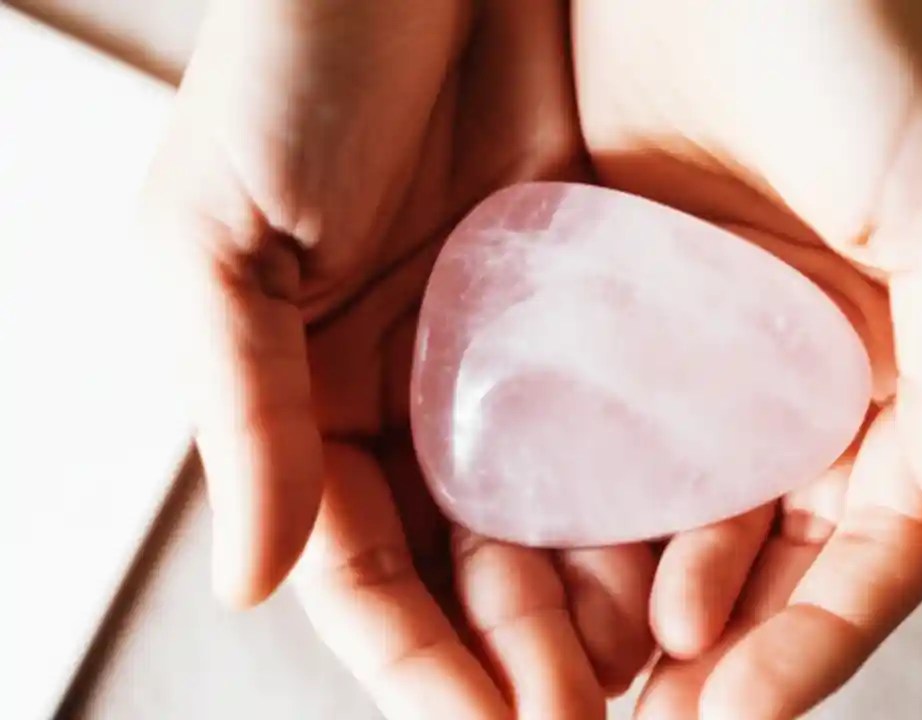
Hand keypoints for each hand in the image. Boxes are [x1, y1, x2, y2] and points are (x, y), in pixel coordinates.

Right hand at [143, 2, 654, 716]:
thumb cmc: (295, 58)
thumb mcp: (220, 235)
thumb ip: (244, 411)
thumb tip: (255, 585)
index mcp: (309, 393)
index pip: (359, 570)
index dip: (415, 663)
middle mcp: (414, 389)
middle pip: (465, 565)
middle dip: (517, 655)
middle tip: (583, 716)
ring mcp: (509, 353)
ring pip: (551, 517)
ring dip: (591, 602)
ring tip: (650, 671)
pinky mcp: (595, 302)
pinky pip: (625, 427)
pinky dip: (649, 502)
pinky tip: (686, 556)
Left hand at [572, 1, 921, 715]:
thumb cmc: (843, 30)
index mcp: (891, 366)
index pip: (870, 545)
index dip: (818, 640)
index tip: (749, 709)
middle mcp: (790, 379)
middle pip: (763, 561)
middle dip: (715, 657)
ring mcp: (693, 362)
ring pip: (668, 525)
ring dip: (628, 612)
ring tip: (582, 684)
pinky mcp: (602, 324)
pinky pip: (585, 451)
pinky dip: (567, 525)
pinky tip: (538, 577)